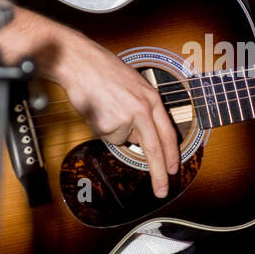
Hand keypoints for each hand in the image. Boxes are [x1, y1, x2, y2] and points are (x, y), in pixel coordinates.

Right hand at [54, 27, 180, 197]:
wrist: (80, 62)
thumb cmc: (104, 71)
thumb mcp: (135, 85)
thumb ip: (143, 108)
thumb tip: (141, 135)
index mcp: (152, 98)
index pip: (168, 133)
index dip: (172, 154)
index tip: (173, 169)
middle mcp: (143, 109)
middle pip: (154, 149)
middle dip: (159, 173)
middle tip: (161, 191)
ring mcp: (126, 117)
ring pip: (122, 140)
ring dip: (113, 130)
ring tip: (106, 106)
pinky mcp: (108, 124)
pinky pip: (106, 136)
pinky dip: (101, 127)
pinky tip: (98, 109)